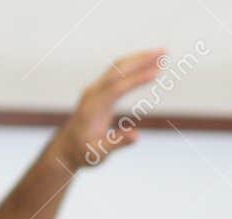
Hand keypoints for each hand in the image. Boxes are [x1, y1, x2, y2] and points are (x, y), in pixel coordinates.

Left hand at [52, 50, 164, 170]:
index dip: (137, 79)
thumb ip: (116, 143)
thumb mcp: (98, 153)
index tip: (157, 72)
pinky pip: (120, 73)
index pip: (117, 87)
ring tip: (163, 55)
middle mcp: (94, 92)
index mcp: (93, 106)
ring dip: (141, 58)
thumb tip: (137, 136)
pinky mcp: (101, 91)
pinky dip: (136, 67)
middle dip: (142, 59)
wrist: (67, 148)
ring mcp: (97, 90)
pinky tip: (150, 66)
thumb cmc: (84, 153)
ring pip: (120, 67)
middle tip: (165, 51)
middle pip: (119, 69)